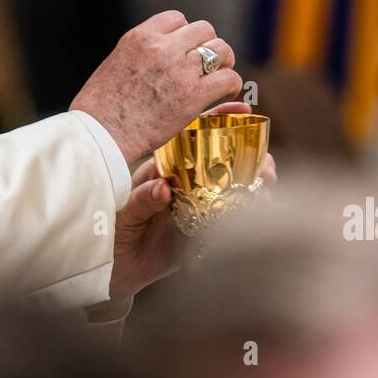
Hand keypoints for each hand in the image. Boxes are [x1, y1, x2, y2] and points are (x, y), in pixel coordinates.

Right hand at [71, 10, 241, 164]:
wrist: (101, 134)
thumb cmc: (100, 109)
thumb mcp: (116, 66)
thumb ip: (139, 57)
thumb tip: (157, 65)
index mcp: (140, 37)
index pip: (176, 18)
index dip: (185, 34)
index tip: (185, 49)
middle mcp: (162, 47)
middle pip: (203, 30)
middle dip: (208, 46)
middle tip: (207, 65)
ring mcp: (179, 69)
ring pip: (220, 50)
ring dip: (224, 62)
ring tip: (220, 78)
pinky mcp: (193, 95)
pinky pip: (227, 78)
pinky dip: (231, 85)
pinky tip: (226, 93)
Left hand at [108, 102, 276, 300]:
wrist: (109, 269)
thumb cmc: (110, 230)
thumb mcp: (122, 211)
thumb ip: (142, 200)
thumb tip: (164, 189)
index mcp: (167, 169)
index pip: (196, 137)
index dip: (222, 119)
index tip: (244, 108)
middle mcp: (187, 186)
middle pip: (227, 163)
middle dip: (252, 159)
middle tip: (265, 166)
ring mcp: (198, 210)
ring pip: (237, 191)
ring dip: (256, 188)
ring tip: (266, 190)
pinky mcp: (204, 237)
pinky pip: (233, 224)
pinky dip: (252, 219)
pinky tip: (267, 216)